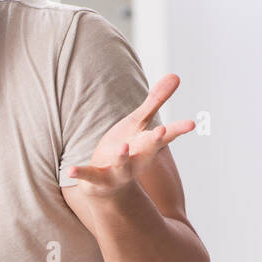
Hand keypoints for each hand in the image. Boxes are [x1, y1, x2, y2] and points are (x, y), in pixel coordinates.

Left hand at [66, 74, 194, 200]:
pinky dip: (80, 173)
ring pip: (122, 165)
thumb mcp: (139, 124)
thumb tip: (176, 75)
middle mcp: (136, 159)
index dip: (178, 129)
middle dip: (154, 141)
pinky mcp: (97, 178)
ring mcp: (117, 170)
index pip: (165, 135)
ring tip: (124, 147)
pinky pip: (88, 176)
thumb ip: (155, 101)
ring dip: (123, 156)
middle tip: (162, 132)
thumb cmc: (127, 148)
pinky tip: (70, 170)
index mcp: (146, 144)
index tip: (192, 124)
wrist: (108, 185)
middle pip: (147, 150)